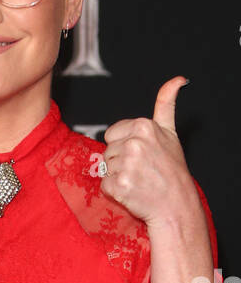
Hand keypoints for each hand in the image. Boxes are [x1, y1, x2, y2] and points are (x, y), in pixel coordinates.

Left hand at [101, 77, 195, 223]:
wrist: (175, 203)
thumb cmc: (172, 169)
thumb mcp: (171, 132)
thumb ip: (166, 104)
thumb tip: (178, 79)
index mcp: (144, 126)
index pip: (111, 134)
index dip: (123, 146)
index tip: (142, 155)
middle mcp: (135, 142)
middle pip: (107, 151)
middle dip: (120, 161)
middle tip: (141, 170)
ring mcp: (127, 164)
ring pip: (104, 167)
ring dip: (117, 176)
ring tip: (138, 180)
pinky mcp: (120, 184)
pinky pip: (104, 184)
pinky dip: (114, 190)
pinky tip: (132, 191)